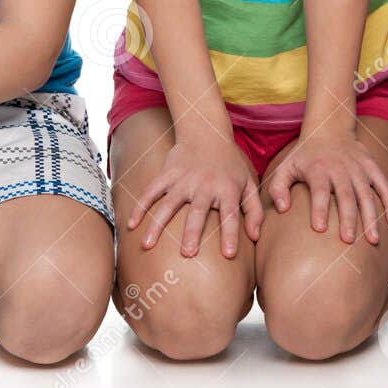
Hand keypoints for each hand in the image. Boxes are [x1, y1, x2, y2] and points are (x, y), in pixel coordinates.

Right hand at [126, 134, 264, 258]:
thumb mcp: (249, 183)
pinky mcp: (167, 174)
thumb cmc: (231, 165)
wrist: (207, 132)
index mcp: (227, 189)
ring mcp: (183, 180)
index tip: (228, 254)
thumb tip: (256, 237)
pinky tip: (130, 225)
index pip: (231, 214)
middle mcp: (205, 186)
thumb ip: (254, 210)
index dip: (231, 234)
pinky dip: (139, 207)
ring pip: (168, 204)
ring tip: (147, 245)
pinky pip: (150, 191)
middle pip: (198, 211)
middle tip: (187, 253)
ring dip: (157, 225)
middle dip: (192, 232)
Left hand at [265, 128, 387, 245]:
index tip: (319, 229)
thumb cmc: (304, 156)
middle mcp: (340, 168)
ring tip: (373, 240)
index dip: (319, 209)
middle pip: (346, 195)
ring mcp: (358, 168)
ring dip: (371, 216)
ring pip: (367, 193)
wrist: (329, 129)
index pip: (319, 190)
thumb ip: (278, 188)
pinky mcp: (372, 167)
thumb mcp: (285, 167)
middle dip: (348, 218)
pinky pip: (384, 186)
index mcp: (318, 169)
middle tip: (348, 241)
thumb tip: (281, 209)